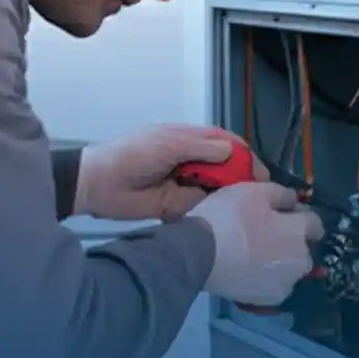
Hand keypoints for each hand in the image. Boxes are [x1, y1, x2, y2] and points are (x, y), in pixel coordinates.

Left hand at [76, 124, 269, 221]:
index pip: (227, 144)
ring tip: (245, 207)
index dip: (245, 156)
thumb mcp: (169, 143)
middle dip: (242, 178)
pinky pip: (201, 208)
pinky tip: (224, 216)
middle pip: (226, 168)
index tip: (261, 173)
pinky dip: (212, 211)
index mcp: (191, 140)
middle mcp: (193, 161)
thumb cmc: (133, 155)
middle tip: (257, 194)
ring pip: (216, 189)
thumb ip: (202, 147)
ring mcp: (186, 184)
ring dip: (229, 196)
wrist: (97, 184)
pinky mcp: (177, 206)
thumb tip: (233, 152)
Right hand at [187, 182, 324, 305]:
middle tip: (264, 234)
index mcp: (301, 232)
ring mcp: (287, 283)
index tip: (280, 212)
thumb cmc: (229, 217)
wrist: (197, 254)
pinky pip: (275, 285)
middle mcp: (302, 260)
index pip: (314, 222)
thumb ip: (282, 194)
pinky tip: (249, 271)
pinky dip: (267, 279)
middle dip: (292, 240)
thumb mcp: (255, 191)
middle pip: (303, 248)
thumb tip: (294, 200)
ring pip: (290, 268)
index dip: (298, 215)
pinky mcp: (269, 301)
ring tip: (254, 254)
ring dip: (280, 261)